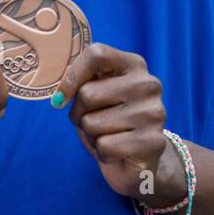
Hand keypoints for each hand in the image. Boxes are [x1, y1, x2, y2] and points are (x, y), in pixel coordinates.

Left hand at [52, 42, 183, 204]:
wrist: (139, 160)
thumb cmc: (110, 121)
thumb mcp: (96, 94)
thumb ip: (82, 83)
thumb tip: (59, 96)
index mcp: (133, 65)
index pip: (97, 54)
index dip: (72, 76)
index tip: (61, 97)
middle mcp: (148, 84)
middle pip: (87, 94)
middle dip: (79, 114)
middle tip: (92, 122)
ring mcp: (153, 112)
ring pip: (92, 123)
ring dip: (91, 135)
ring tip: (108, 136)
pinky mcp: (153, 142)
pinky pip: (104, 146)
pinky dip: (102, 153)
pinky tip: (117, 152)